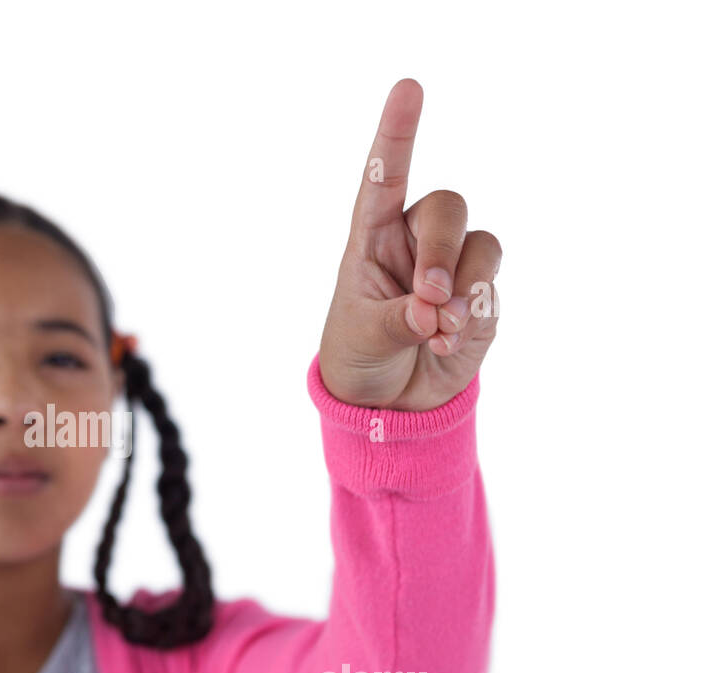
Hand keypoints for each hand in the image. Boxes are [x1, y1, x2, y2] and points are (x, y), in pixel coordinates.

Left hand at [318, 78, 501, 411]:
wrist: (389, 403)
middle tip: (428, 297)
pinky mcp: (483, 297)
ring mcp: (454, 267)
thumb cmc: (360, 356)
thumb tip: (431, 310)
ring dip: (465, 286)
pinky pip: (493, 289)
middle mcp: (415, 242)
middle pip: (446, 208)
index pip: (384, 177)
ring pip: (481, 244)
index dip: (397, 133)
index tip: (409, 87)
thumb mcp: (360, 338)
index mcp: (371, 238)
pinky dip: (474, 317)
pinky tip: (445, 344)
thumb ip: (393, 320)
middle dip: (441, 250)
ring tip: (437, 330)